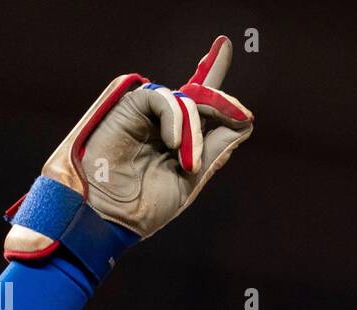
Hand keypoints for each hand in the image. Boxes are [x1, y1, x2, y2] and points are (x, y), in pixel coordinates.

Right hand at [3, 35, 253, 277]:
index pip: (200, 103)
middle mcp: (161, 121)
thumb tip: (245, 122)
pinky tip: (172, 143)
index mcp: (177, 138)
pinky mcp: (128, 105)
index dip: (211, 74)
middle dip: (222, 104)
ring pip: (186, 101)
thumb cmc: (146, 206)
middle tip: (240, 116)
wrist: (111, 217)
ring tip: (188, 163)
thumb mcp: (193, 177)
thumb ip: (216, 148)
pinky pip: (163, 98)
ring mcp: (144, 113)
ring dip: (195, 133)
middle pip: (199, 96)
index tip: (223, 46)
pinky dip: (176, 120)